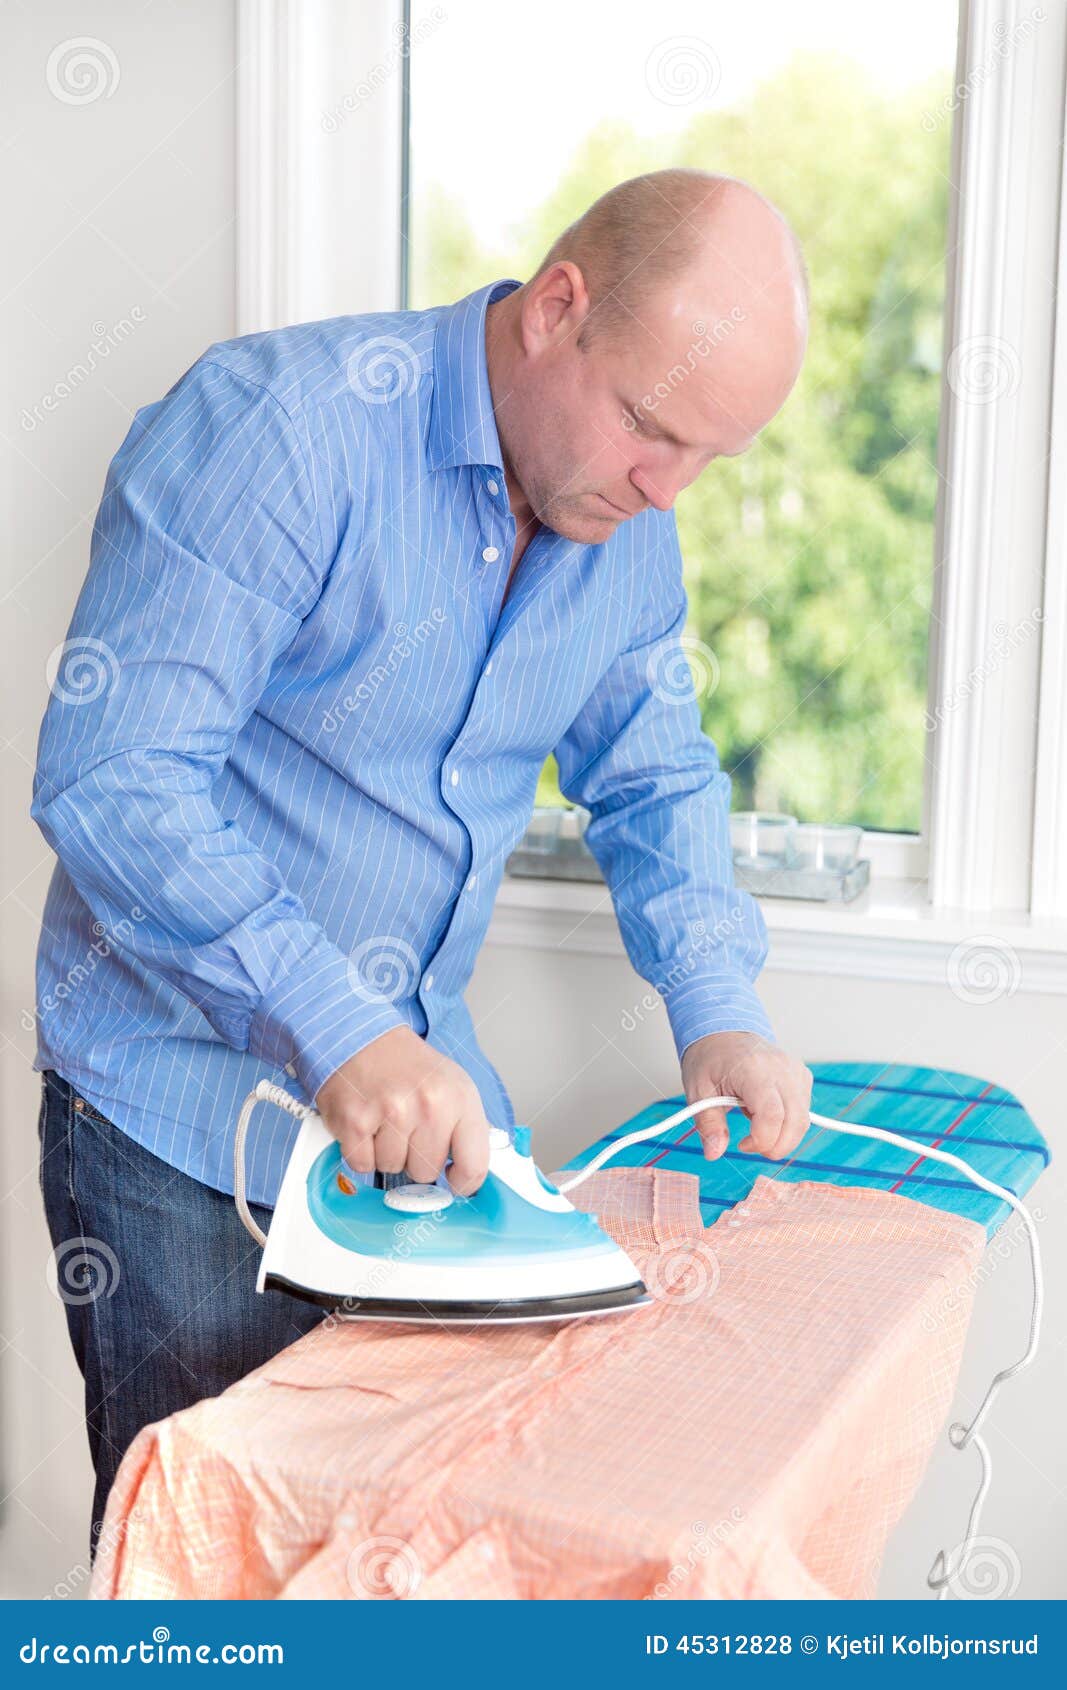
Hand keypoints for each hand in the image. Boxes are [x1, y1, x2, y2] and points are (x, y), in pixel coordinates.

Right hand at [315, 1027, 490, 1194]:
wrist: (362, 1038)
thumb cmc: (409, 1066)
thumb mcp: (453, 1085)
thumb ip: (467, 1128)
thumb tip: (472, 1172)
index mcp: (460, 1098)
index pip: (474, 1165)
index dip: (463, 1183)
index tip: (453, 1181)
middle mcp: (429, 1105)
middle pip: (426, 1172)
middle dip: (415, 1158)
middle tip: (407, 1128)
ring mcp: (392, 1113)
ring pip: (392, 1168)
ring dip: (386, 1152)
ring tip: (384, 1120)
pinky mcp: (356, 1121)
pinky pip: (362, 1164)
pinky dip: (360, 1151)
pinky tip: (365, 1124)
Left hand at [679, 1030, 812, 1162]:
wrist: (724, 1033)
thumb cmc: (711, 1059)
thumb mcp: (698, 1091)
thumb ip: (708, 1123)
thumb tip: (714, 1153)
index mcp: (753, 1069)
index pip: (773, 1115)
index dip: (762, 1140)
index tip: (743, 1145)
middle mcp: (781, 1068)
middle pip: (795, 1122)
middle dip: (776, 1146)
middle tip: (751, 1145)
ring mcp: (796, 1071)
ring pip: (803, 1120)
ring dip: (783, 1137)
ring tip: (756, 1128)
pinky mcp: (802, 1077)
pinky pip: (803, 1111)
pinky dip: (788, 1124)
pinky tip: (766, 1116)